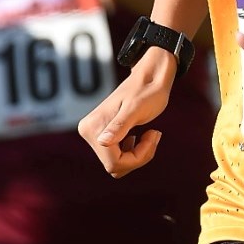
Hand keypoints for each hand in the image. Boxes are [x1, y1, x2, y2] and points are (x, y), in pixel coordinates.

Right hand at [78, 49, 175, 177]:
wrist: (151, 77)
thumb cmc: (148, 91)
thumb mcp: (137, 109)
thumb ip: (120, 125)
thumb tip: (102, 142)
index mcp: (93, 128)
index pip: (114, 163)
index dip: (138, 156)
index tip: (154, 135)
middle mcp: (88, 132)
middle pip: (114, 166)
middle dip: (138, 156)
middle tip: (153, 135)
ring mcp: (94, 134)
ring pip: (116, 164)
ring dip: (137, 154)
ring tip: (149, 134)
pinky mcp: (102, 134)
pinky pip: (117, 157)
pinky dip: (133, 151)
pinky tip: (140, 136)